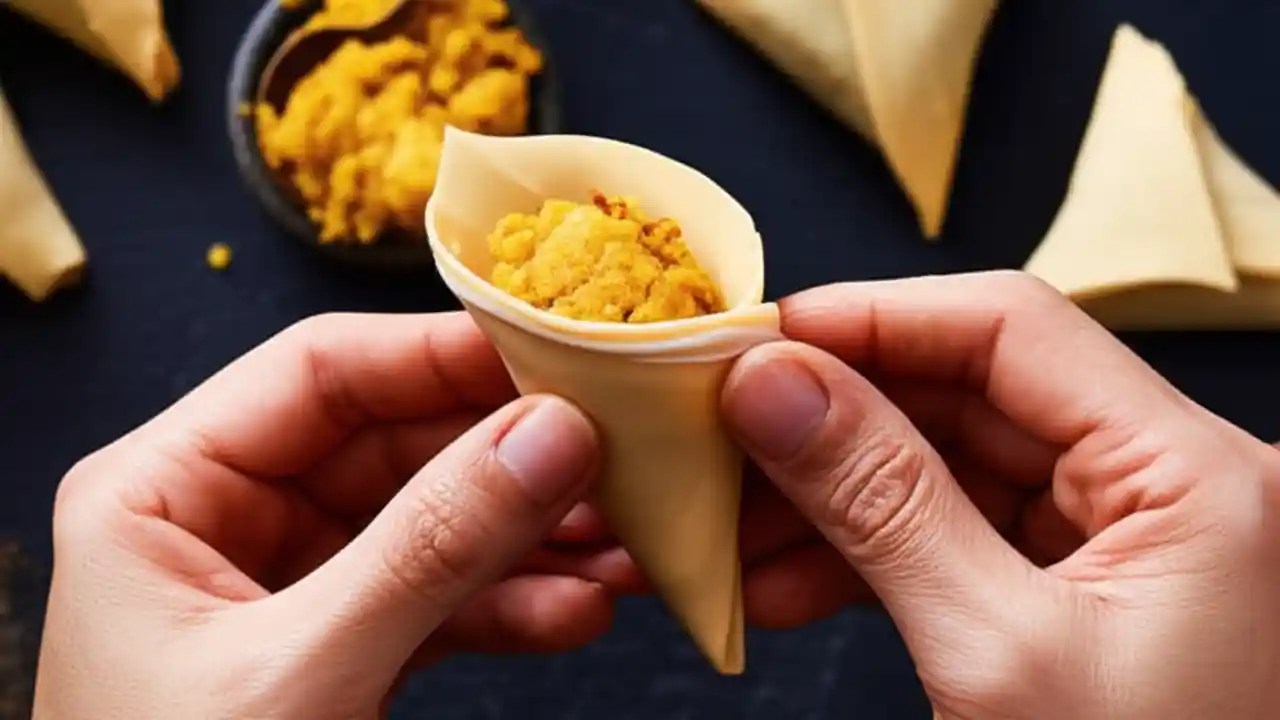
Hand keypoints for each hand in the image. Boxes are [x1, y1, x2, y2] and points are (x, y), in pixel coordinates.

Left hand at [34, 312, 640, 718]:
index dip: (440, 354)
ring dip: (531, 536)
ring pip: (432, 523)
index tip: (554, 353)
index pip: (318, 372)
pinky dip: (510, 606)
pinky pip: (438, 600)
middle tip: (611, 450)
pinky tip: (577, 609)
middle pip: (393, 444)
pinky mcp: (338, 647)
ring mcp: (286, 586)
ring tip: (621, 541)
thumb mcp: (303, 672)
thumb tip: (548, 434)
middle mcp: (224, 522)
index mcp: (162, 490)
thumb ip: (430, 548)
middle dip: (508, 457)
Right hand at [724, 272, 1279, 717]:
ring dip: (829, 498)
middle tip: (718, 436)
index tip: (756, 341)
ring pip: (947, 469)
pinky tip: (780, 586)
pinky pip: (954, 539)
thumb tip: (774, 384)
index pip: (1011, 329)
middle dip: (830, 419)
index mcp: (1198, 473)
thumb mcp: (995, 656)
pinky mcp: (1079, 592)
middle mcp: (1170, 484)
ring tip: (727, 532)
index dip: (870, 320)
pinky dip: (864, 558)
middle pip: (969, 395)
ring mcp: (1124, 539)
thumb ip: (882, 502)